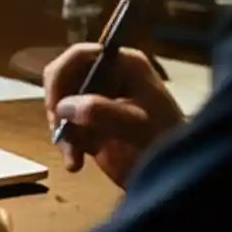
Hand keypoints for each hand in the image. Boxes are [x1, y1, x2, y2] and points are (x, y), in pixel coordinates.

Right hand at [43, 44, 184, 188]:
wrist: (176, 176)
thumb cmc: (164, 144)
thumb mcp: (134, 126)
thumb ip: (100, 112)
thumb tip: (62, 107)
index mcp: (123, 65)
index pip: (80, 56)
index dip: (61, 76)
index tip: (56, 106)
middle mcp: (108, 76)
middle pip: (62, 78)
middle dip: (57, 107)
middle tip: (60, 131)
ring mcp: (98, 99)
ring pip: (60, 103)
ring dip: (61, 129)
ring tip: (73, 157)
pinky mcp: (91, 122)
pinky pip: (65, 125)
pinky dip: (65, 143)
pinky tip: (75, 163)